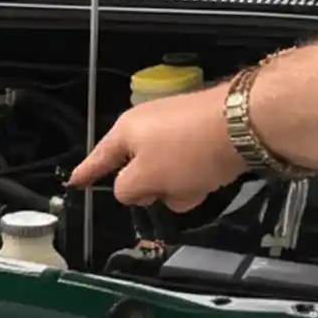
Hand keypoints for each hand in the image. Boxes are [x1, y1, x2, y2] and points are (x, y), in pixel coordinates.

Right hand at [67, 82, 247, 211]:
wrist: (243, 122)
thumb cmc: (186, 151)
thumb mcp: (145, 179)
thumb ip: (127, 190)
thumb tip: (130, 190)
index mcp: (126, 131)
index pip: (99, 157)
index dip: (86, 173)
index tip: (74, 182)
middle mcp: (147, 124)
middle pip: (137, 168)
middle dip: (150, 188)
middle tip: (164, 195)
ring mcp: (177, 126)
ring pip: (167, 170)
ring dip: (177, 187)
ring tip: (195, 187)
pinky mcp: (202, 130)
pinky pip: (189, 163)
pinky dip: (195, 176)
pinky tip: (211, 179)